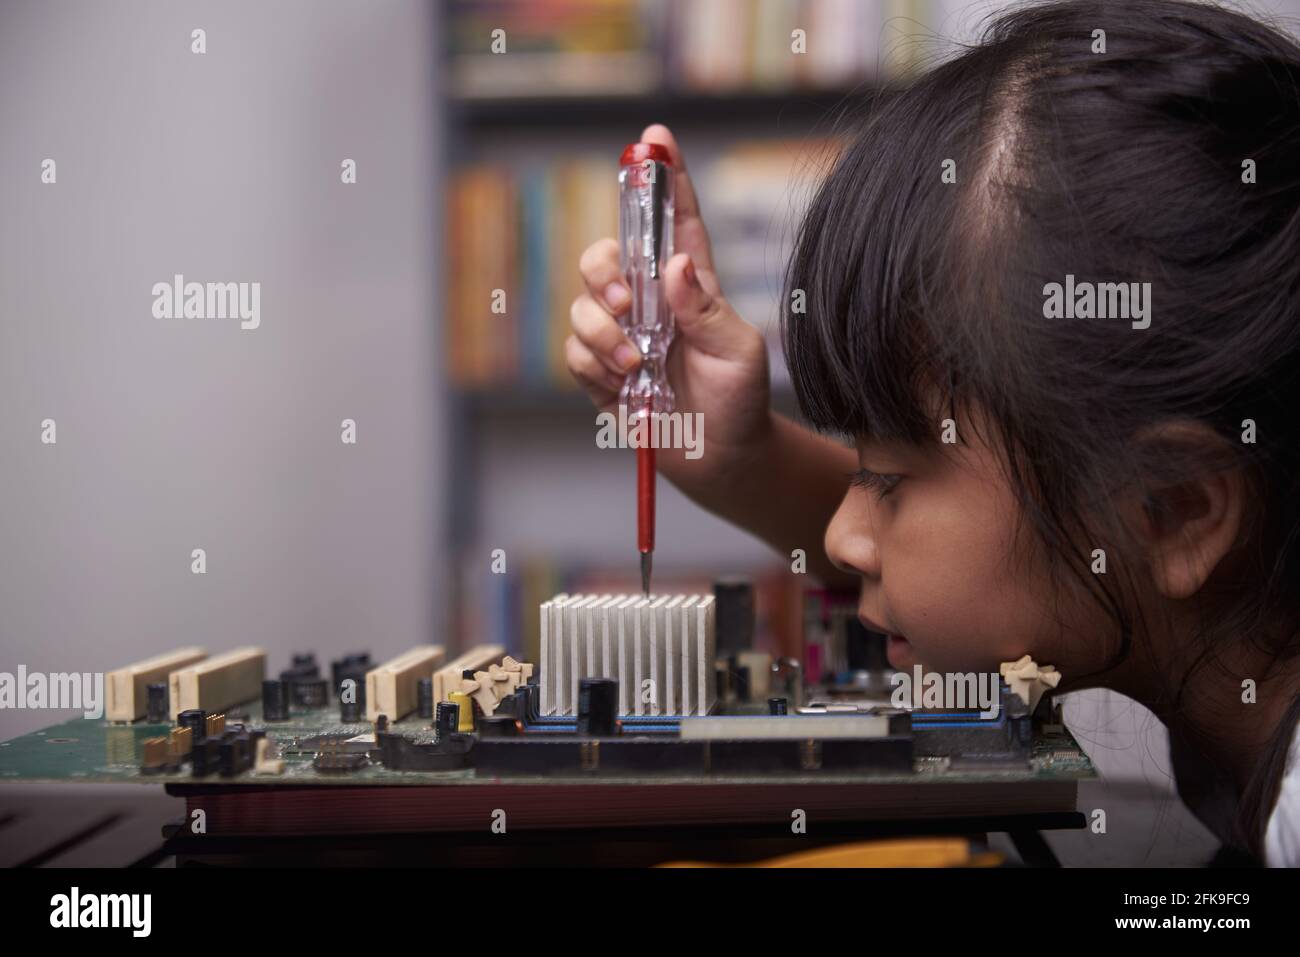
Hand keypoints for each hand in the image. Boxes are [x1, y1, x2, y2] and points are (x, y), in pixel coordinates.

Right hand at [565, 124, 772, 490]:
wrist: (719, 458)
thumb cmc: (739, 400)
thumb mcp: (738, 351)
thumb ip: (706, 309)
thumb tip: (673, 267)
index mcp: (690, 283)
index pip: (675, 220)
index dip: (663, 177)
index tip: (653, 139)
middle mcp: (650, 302)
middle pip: (606, 254)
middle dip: (603, 269)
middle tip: (625, 300)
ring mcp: (620, 336)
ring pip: (581, 304)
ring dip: (602, 332)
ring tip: (634, 364)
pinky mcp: (599, 373)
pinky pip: (574, 352)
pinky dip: (594, 365)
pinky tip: (624, 385)